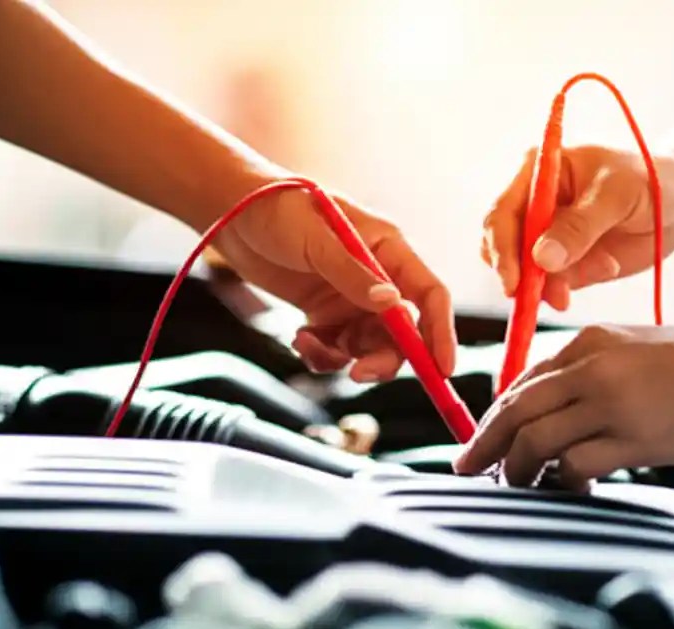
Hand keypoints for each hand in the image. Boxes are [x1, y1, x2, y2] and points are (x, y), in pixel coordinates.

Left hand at [206, 170, 454, 382]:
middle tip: (357, 374)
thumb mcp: (317, 241)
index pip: (430, 295)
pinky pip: (337, 349)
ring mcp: (350, 297)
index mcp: (389, 249)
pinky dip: (322, 354)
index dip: (441, 332)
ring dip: (344, 358)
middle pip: (402, 332)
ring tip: (308, 344)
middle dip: (383, 357)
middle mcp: (377, 276)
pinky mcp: (325, 313)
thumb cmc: (278, 210)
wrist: (231, 213)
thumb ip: (353, 275)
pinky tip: (299, 339)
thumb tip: (393, 306)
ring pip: (368, 347)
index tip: (442, 368)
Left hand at [452, 322, 673, 490]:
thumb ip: (591, 372)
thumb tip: (552, 410)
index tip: (481, 444)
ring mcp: (611, 402)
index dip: (492, 419)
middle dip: (483, 446)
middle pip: (514, 411)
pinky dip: (560, 481)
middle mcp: (589, 369)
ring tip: (518, 487)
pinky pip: (575, 463)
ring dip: (516, 470)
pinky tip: (568, 489)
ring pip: (534, 440)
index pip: (519, 384)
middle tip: (467, 472)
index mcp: (585, 344)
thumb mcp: (632, 350)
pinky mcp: (635, 436)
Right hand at [480, 145, 673, 309]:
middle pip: (502, 247)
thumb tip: (541, 259)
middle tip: (551, 294)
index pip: (502, 214)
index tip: (514, 281)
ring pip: (523, 272)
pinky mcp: (561, 263)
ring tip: (603, 268)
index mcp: (536, 172)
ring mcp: (544, 237)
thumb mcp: (617, 195)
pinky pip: (549, 285)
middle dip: (522, 275)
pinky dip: (570, 286)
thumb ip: (579, 226)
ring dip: (552, 283)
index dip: (502, 250)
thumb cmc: (649, 180)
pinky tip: (608, 267)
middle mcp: (532, 204)